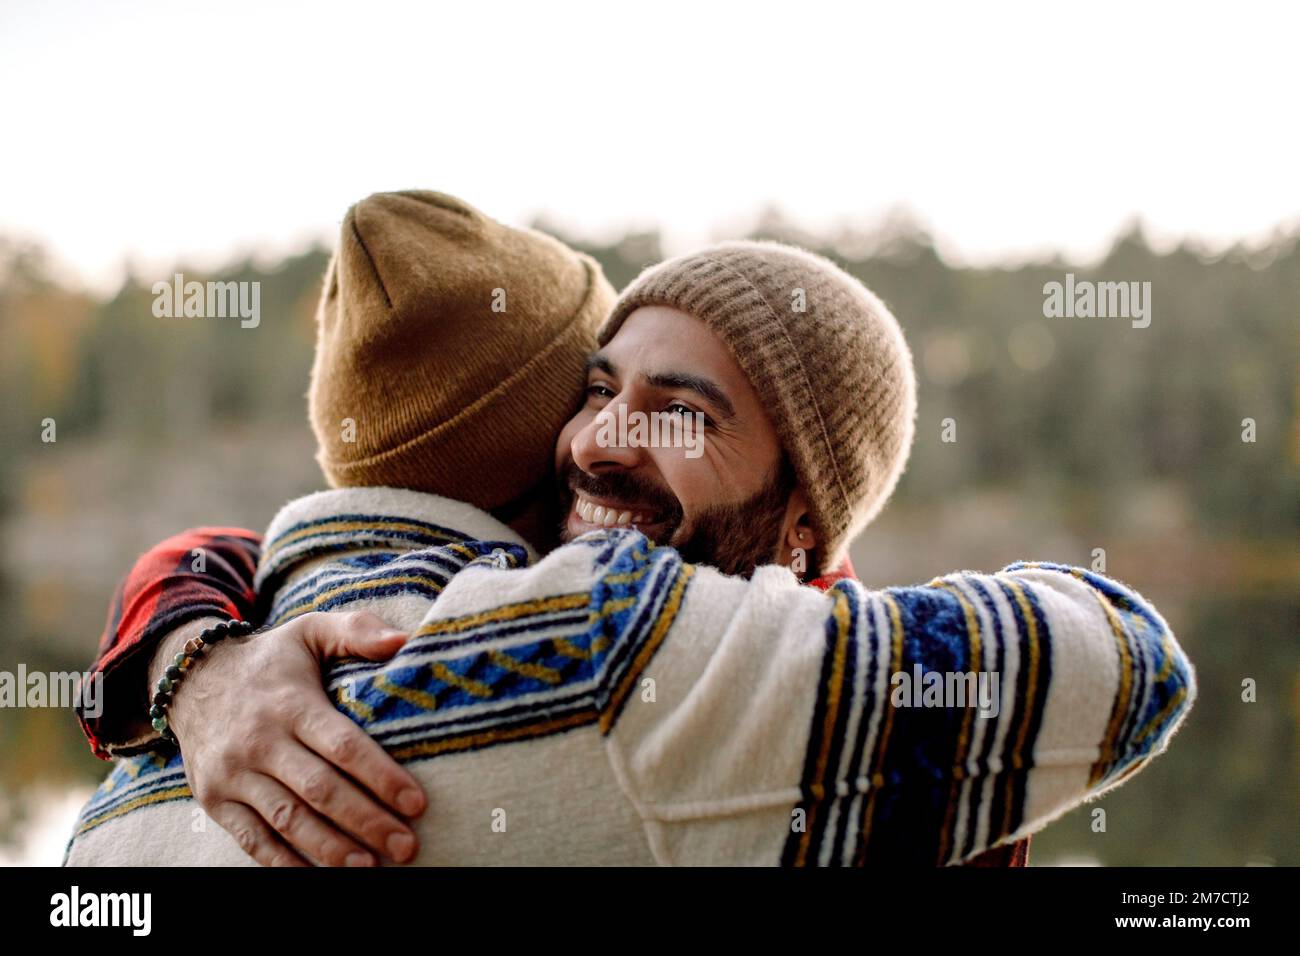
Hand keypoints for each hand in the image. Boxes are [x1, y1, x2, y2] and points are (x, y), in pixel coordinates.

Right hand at [155, 611, 427, 865]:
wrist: (192, 678)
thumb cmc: (271, 659)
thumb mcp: (310, 630)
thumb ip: (357, 631)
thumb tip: (403, 640)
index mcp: (291, 703)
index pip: (342, 745)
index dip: (381, 776)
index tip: (417, 803)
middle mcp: (260, 741)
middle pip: (320, 790)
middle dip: (366, 821)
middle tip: (406, 846)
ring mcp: (233, 774)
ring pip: (287, 820)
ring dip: (331, 849)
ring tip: (371, 866)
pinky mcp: (214, 800)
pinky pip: (252, 839)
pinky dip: (285, 863)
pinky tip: (319, 875)